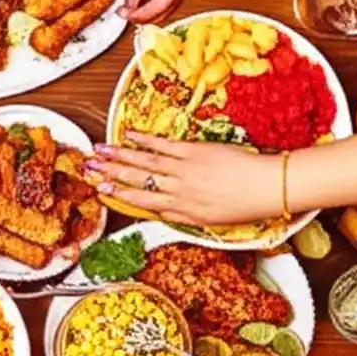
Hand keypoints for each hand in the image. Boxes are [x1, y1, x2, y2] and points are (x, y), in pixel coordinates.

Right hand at [88, 132, 279, 224]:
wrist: (267, 188)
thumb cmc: (244, 204)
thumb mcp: (209, 221)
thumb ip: (181, 215)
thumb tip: (161, 211)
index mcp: (181, 210)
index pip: (141, 202)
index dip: (118, 195)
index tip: (101, 189)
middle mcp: (177, 191)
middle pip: (136, 181)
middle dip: (110, 173)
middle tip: (89, 167)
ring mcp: (184, 170)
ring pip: (144, 164)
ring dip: (119, 156)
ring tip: (100, 150)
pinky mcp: (193, 152)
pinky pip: (162, 146)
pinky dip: (144, 140)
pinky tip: (130, 134)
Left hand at [118, 0, 185, 23]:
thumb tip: (126, 10)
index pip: (151, 14)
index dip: (134, 16)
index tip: (121, 12)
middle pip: (159, 16)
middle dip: (141, 18)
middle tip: (125, 12)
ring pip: (164, 11)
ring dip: (147, 12)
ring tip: (132, 6)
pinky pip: (167, 1)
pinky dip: (154, 4)